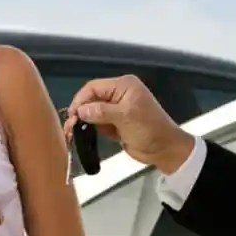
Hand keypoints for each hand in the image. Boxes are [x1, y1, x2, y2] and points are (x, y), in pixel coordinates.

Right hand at [64, 74, 194, 174]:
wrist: (165, 150)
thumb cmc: (149, 129)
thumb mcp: (126, 117)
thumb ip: (101, 111)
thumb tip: (80, 111)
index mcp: (123, 86)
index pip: (94, 87)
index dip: (81, 100)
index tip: (72, 115)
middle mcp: (119, 94)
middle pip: (92, 99)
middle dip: (80, 112)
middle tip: (70, 128)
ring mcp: (117, 109)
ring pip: (93, 112)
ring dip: (84, 122)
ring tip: (73, 134)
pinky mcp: (116, 123)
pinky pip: (99, 123)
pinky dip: (93, 129)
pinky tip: (84, 136)